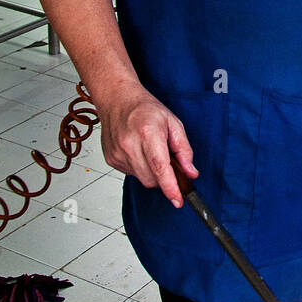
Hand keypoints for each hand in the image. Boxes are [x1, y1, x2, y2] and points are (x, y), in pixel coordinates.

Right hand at [98, 80, 198, 207]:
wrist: (117, 100)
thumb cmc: (145, 109)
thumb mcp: (173, 123)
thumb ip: (184, 150)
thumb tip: (191, 173)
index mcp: (148, 134)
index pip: (160, 167)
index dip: (170, 187)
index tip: (178, 200)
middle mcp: (130, 145)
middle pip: (152, 179)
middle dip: (164, 178)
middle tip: (168, 162)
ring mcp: (118, 153)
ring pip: (142, 179)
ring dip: (151, 172)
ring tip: (150, 150)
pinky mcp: (111, 159)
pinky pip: (131, 174)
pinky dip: (139, 168)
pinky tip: (138, 151)